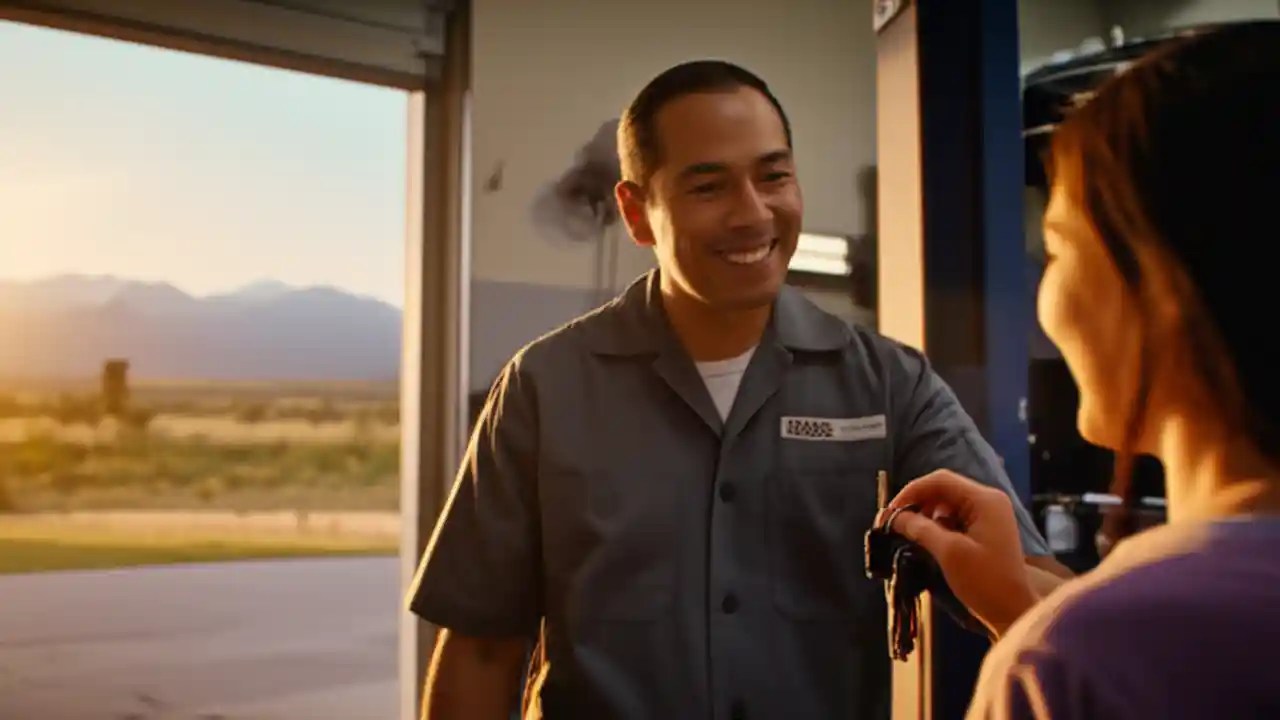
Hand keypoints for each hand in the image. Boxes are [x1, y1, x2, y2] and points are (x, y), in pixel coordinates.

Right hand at [879, 470, 1038, 637]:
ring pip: (947, 504)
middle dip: (918, 504)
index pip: (940, 481)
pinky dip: (938, 526)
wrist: (1014, 613)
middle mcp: (989, 502)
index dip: (911, 492)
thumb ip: (920, 529)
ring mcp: (990, 516)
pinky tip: (927, 540)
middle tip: (896, 523)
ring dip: (926, 515)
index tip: (890, 512)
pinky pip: (956, 518)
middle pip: (944, 490)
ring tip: (909, 533)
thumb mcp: (949, 553)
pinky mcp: (986, 531)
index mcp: (985, 500)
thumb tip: (892, 517)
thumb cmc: (985, 582)